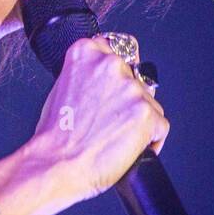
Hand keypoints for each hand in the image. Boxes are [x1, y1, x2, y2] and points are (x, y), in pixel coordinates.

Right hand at [27, 35, 168, 203]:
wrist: (56, 165)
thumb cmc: (53, 136)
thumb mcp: (60, 88)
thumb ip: (84, 75)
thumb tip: (101, 83)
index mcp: (86, 52)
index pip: (118, 49)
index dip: (117, 74)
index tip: (114, 88)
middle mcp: (111, 64)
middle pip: (135, 78)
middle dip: (127, 99)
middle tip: (109, 121)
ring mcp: (132, 89)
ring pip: (149, 103)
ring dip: (138, 120)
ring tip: (114, 138)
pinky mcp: (147, 114)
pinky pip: (159, 128)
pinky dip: (149, 142)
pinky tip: (127, 150)